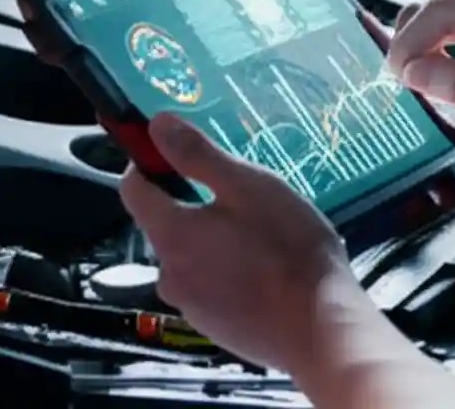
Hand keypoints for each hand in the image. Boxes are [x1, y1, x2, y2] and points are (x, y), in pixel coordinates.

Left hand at [119, 113, 358, 372]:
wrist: (321, 329)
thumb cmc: (289, 249)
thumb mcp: (249, 187)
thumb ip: (198, 155)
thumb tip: (157, 125)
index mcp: (171, 235)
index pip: (133, 189)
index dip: (149, 162)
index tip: (179, 152)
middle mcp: (169, 274)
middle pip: (165, 225)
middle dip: (195, 206)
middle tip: (245, 200)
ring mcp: (191, 306)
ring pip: (191, 257)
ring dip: (213, 242)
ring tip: (263, 238)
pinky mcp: (215, 328)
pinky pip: (210, 287)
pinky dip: (228, 273)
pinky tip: (266, 273)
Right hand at [386, 0, 454, 169]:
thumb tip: (411, 71)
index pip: (440, 13)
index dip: (409, 42)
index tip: (395, 77)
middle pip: (433, 11)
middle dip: (411, 45)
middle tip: (401, 83)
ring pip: (436, 22)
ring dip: (420, 51)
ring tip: (418, 86)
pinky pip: (449, 36)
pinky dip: (434, 57)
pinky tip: (435, 83)